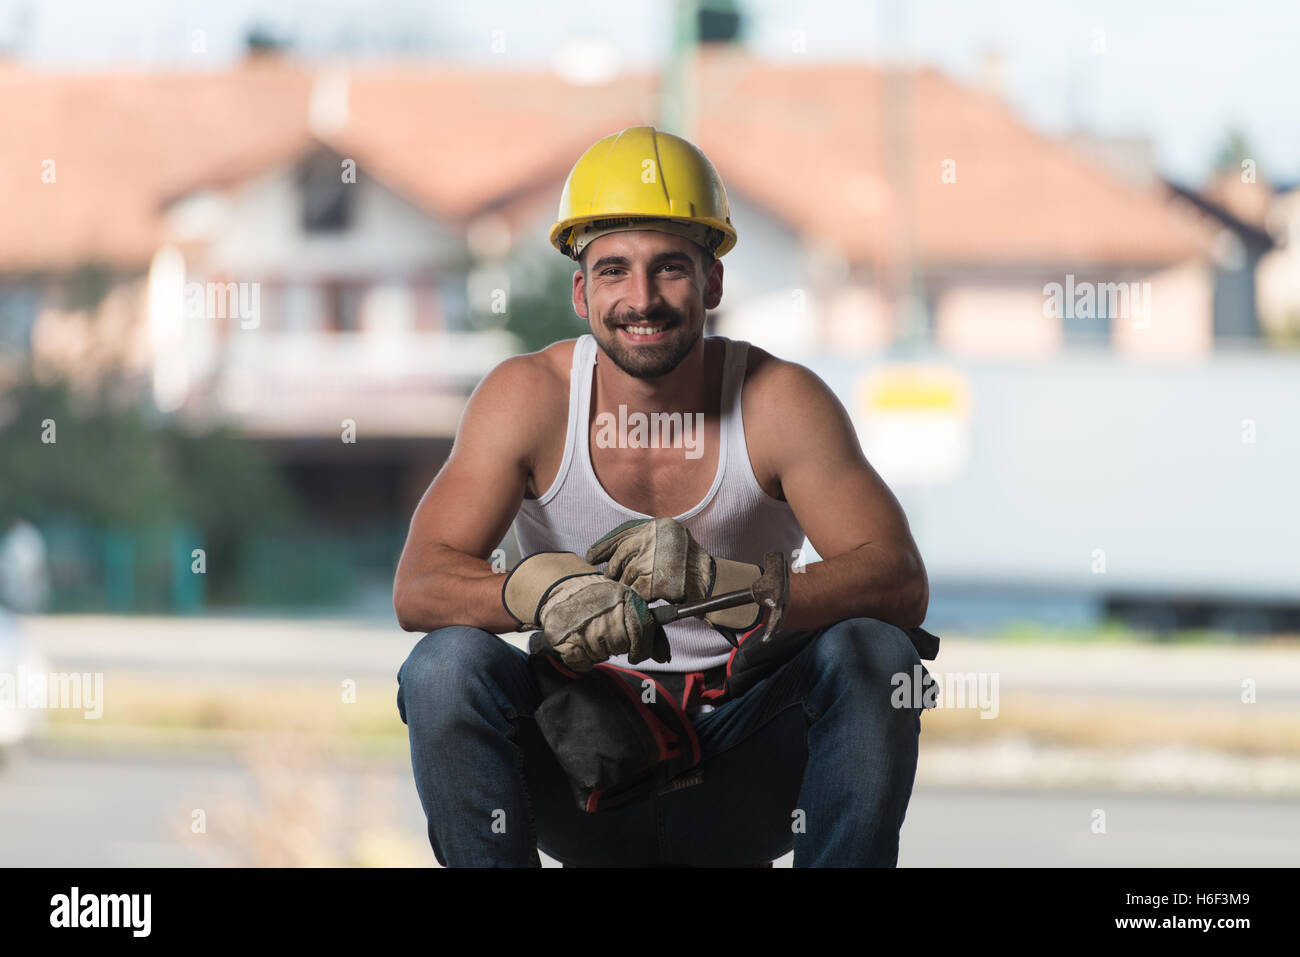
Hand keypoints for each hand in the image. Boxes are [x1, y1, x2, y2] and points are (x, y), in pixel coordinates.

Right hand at [502, 551, 668, 670]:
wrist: (564, 589)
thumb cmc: (599, 600)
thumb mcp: (626, 603)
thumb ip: (645, 629)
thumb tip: (664, 656)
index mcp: (623, 601)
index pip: (640, 633)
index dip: (640, 648)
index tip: (636, 654)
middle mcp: (605, 613)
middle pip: (619, 646)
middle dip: (615, 646)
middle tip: (607, 638)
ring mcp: (585, 626)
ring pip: (600, 655)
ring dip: (598, 651)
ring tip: (592, 636)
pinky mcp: (566, 639)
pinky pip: (581, 662)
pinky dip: (582, 660)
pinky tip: (581, 646)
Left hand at [585, 518, 763, 633]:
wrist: (709, 581)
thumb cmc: (689, 564)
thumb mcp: (670, 540)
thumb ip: (646, 540)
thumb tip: (612, 551)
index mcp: (658, 526)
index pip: (622, 533)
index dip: (604, 546)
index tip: (592, 556)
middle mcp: (655, 539)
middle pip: (621, 555)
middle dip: (613, 568)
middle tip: (609, 577)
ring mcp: (655, 560)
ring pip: (626, 574)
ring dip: (625, 584)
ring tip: (628, 589)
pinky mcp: (656, 581)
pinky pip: (634, 590)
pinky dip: (633, 595)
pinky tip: (636, 597)